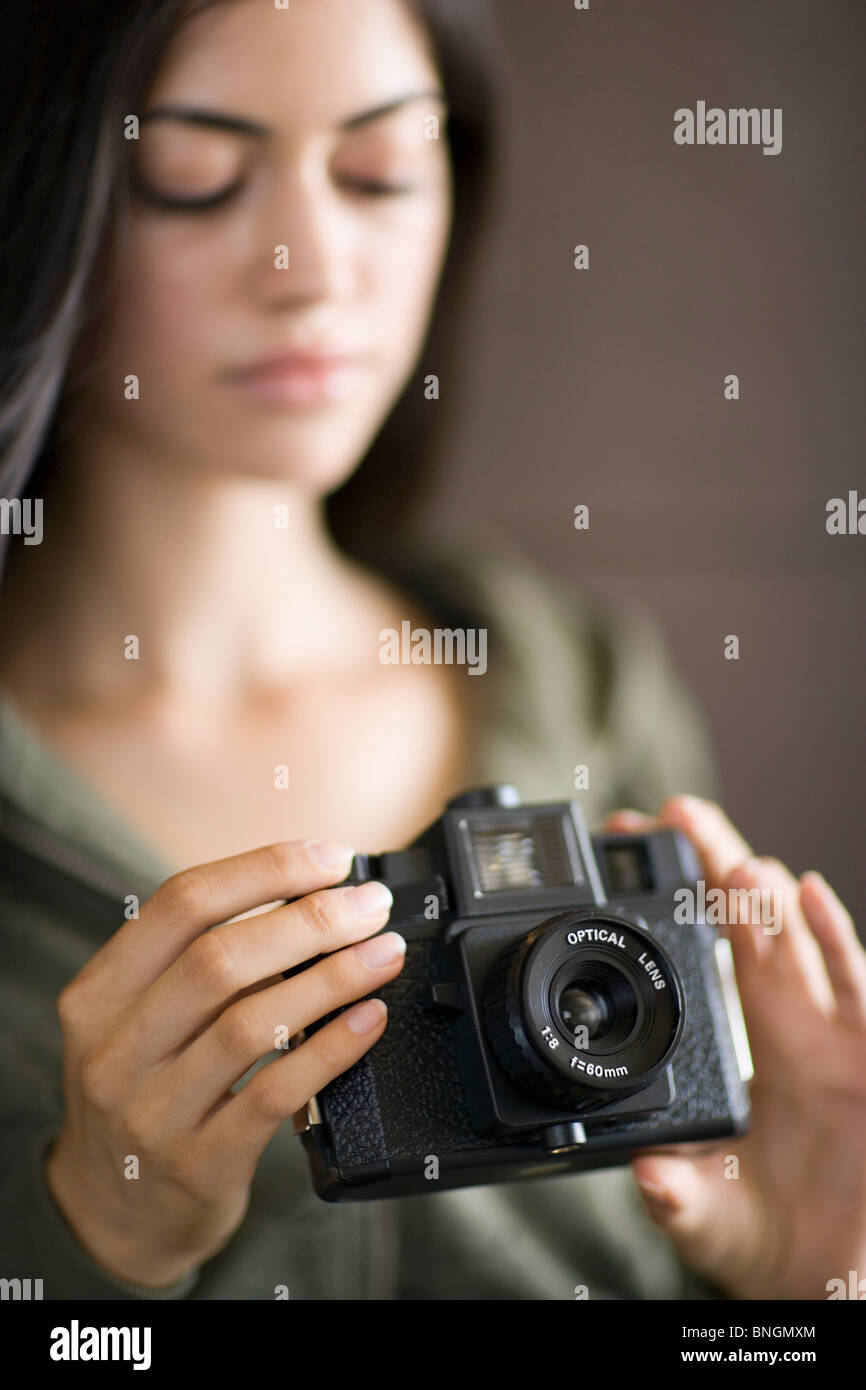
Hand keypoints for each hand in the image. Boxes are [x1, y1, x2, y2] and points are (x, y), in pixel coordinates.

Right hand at [45, 839, 404, 1287]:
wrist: (112, 1216)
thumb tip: (314, 899)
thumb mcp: (143, 1021)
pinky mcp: (198, 1165)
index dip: (265, 869)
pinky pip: (275, 1093)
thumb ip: (204, 966)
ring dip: (333, 977)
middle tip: (370, 906)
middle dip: (311, 920)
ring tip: (385, 952)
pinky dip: (332, 1049)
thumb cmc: (147, 1093)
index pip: (182, 903)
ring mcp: (151, 1112)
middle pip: (219, 958)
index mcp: (99, 994)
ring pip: (251, 1022)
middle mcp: (115, 1049)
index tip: (332, 858)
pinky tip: (370, 1020)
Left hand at [604, 796, 865, 1299]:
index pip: (702, 950)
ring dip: (766, 901)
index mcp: (739, 1041)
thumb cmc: (764, 1231)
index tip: (631, 846)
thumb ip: (672, 1191)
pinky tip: (811, 898)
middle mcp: (785, 1024)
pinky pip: (857, 988)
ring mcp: (832, 1034)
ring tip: (734, 865)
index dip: (672, 899)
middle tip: (674, 813)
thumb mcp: (700, 1211)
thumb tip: (643, 1171)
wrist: (828, 1278)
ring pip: (797, 946)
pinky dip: (836, 940)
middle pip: (745, 924)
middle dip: (711, 866)